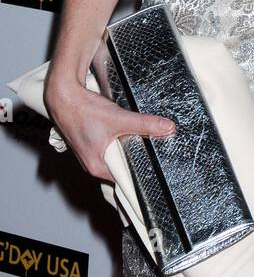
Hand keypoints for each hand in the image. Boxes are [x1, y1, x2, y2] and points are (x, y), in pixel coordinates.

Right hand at [45, 77, 176, 180]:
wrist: (63, 96)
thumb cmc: (82, 111)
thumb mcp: (118, 118)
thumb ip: (144, 124)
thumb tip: (167, 128)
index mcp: (97, 167)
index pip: (125, 181)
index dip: (142, 176)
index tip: (157, 173)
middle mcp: (92, 164)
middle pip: (121, 168)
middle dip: (137, 160)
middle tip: (154, 155)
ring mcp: (89, 153)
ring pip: (116, 156)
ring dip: (127, 149)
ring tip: (142, 143)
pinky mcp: (90, 142)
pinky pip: (109, 148)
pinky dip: (119, 142)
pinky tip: (126, 133)